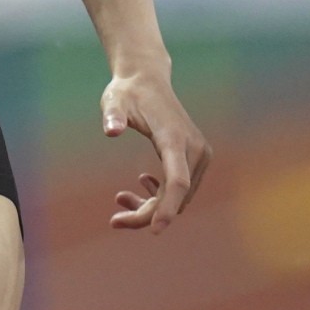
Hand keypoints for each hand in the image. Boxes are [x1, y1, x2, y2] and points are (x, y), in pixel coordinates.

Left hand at [101, 68, 209, 233]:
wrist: (147, 79)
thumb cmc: (127, 91)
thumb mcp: (114, 100)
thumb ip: (112, 115)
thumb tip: (111, 130)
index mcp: (175, 139)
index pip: (177, 182)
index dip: (167, 208)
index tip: (155, 230)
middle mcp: (194, 149)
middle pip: (175, 197)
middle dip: (147, 214)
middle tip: (115, 221)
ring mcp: (199, 155)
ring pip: (179, 197)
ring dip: (152, 205)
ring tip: (120, 199)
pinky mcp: (196, 157)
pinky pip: (181, 187)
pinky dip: (162, 195)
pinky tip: (141, 184)